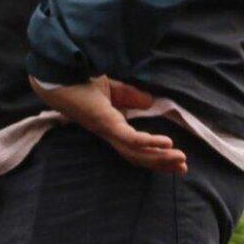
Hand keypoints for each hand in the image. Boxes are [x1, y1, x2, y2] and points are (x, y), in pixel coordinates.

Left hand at [28, 74, 186, 173]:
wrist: (60, 75)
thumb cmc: (81, 81)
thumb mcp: (113, 89)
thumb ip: (131, 96)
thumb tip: (150, 103)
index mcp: (112, 128)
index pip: (135, 148)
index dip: (155, 155)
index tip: (176, 159)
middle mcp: (110, 134)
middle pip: (138, 156)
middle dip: (161, 163)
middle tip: (183, 168)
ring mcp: (108, 130)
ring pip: (136, 152)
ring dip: (159, 158)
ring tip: (180, 159)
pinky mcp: (106, 124)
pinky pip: (130, 138)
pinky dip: (149, 143)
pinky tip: (166, 143)